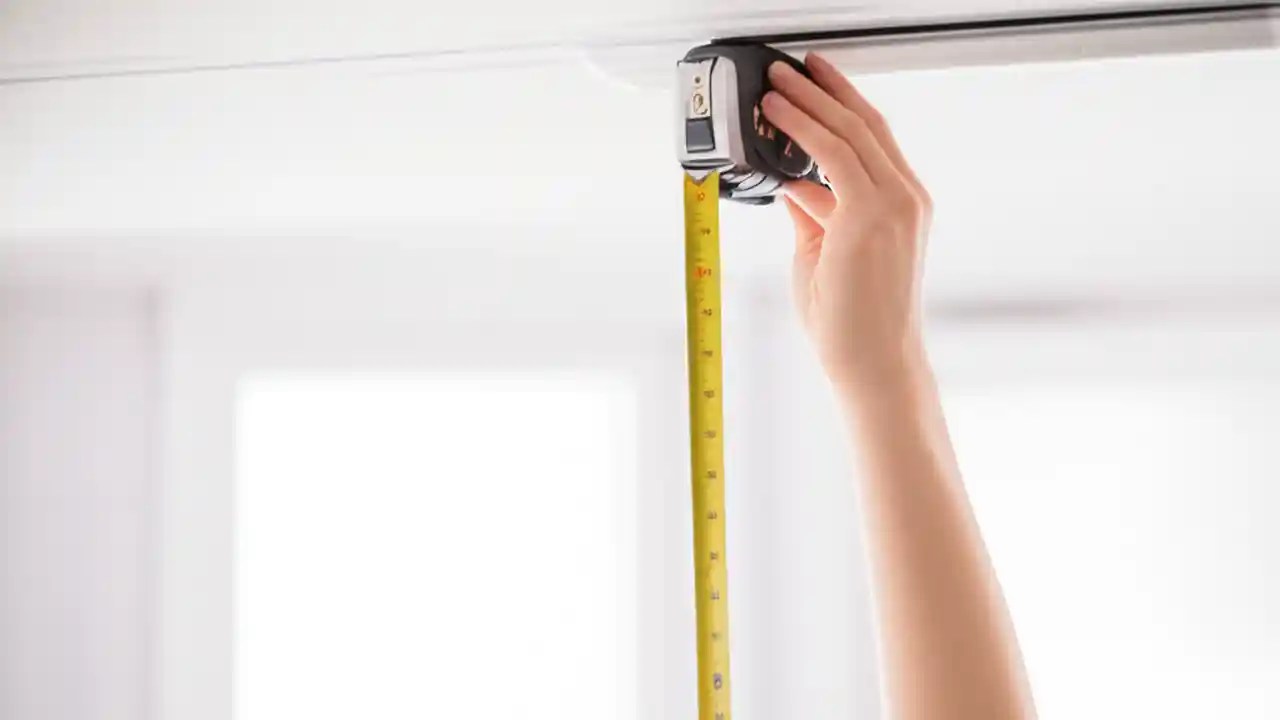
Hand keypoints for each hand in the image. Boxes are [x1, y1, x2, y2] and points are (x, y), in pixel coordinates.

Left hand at [762, 53, 932, 393]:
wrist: (872, 363)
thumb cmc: (851, 321)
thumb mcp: (825, 252)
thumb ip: (814, 212)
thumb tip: (793, 181)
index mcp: (902, 205)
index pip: (872, 140)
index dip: (840, 105)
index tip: (813, 83)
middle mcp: (906, 198)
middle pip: (864, 123)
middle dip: (824, 89)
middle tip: (790, 66)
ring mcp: (894, 203)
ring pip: (848, 130)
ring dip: (808, 99)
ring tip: (775, 80)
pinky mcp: (872, 213)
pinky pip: (831, 154)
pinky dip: (801, 127)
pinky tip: (777, 112)